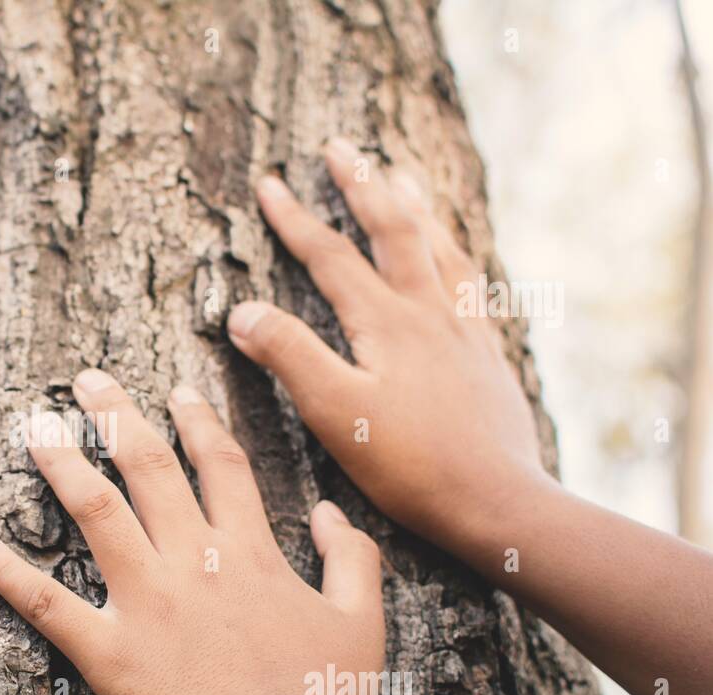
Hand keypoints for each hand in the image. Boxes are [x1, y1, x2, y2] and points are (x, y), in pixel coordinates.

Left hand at [0, 368, 384, 694]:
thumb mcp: (361, 622)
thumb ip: (351, 559)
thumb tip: (331, 514)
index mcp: (251, 554)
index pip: (221, 467)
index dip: (200, 423)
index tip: (181, 391)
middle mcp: (194, 563)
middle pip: (149, 468)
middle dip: (117, 416)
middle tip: (87, 381)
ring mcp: (148, 604)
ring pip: (95, 512)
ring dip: (61, 463)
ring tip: (33, 425)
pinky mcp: (111, 654)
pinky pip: (47, 604)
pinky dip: (5, 573)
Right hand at [227, 138, 548, 555]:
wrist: (498, 499)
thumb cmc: (411, 464)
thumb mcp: (335, 412)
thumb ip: (290, 356)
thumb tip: (244, 311)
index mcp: (387, 321)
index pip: (330, 256)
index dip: (295, 219)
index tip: (269, 183)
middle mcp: (430, 311)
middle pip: (395, 229)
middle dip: (362, 185)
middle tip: (342, 147)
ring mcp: (464, 330)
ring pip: (440, 246)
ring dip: (415, 205)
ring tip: (403, 172)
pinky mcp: (487, 355)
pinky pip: (471, 282)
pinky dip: (456, 252)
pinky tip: (455, 257)